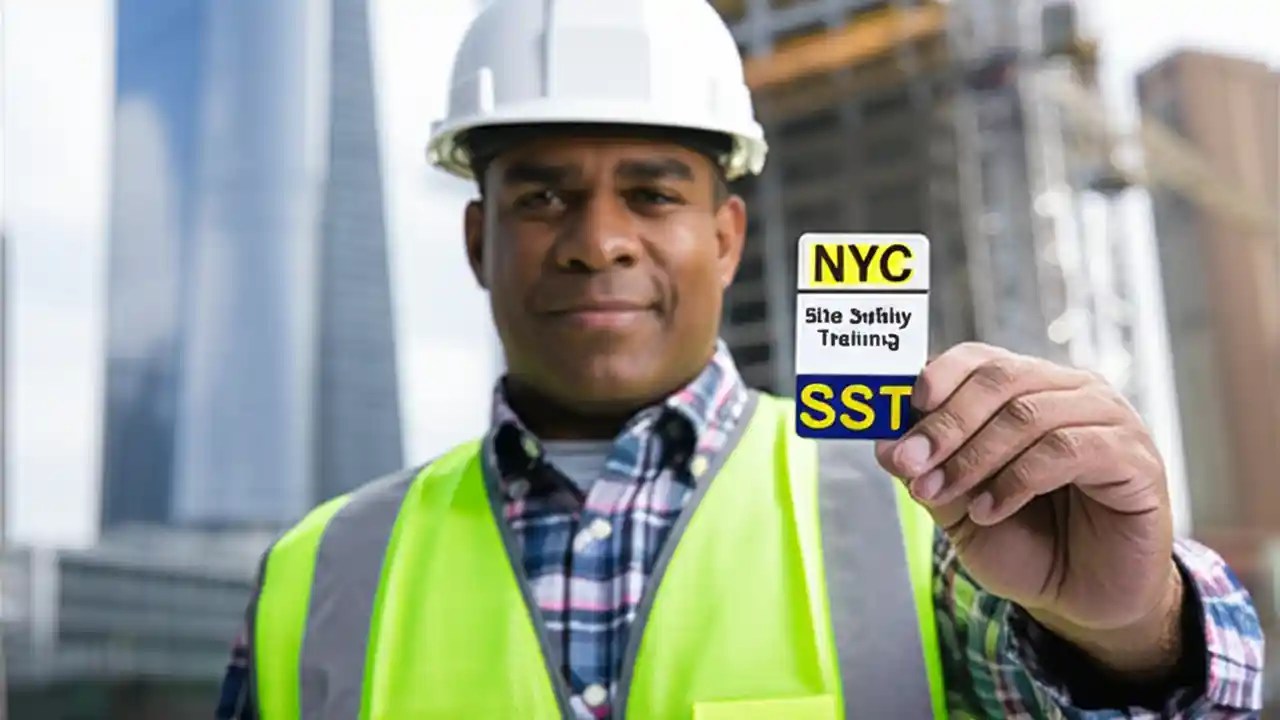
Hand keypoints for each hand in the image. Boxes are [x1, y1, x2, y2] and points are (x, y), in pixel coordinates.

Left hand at [874, 342, 1181, 675]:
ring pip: (1028, 414)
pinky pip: (1067, 450)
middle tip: (911, 462)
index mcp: (1029, 389)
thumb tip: (884, 442)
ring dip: (973, 457)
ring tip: (941, 493)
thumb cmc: (1026, 544)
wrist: (1082, 600)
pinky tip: (990, 510)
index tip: (901, 408)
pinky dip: (1017, 480)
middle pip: (1000, 379)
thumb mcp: (960, 509)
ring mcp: (1108, 419)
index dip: (938, 377)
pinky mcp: (1135, 458)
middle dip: (946, 423)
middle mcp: (1070, 392)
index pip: (981, 358)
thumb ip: (928, 472)